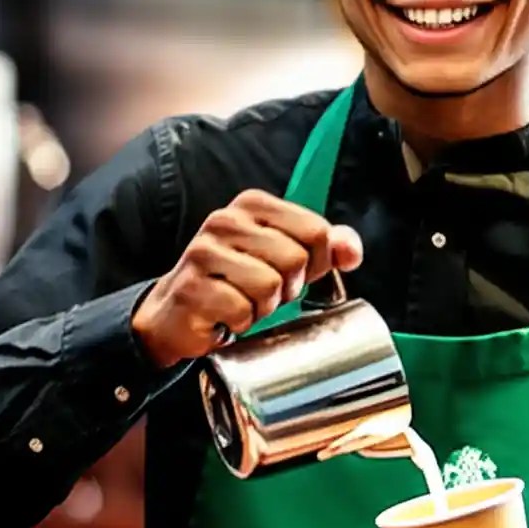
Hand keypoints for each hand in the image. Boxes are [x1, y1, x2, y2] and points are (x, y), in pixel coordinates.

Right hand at [132, 189, 362, 366]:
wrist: (177, 313)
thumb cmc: (237, 283)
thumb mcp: (285, 258)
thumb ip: (324, 247)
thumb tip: (351, 251)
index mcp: (253, 205)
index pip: (316, 230)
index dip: (317, 262)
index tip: (294, 273)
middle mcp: (225, 220)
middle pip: (296, 258)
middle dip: (289, 287)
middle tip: (265, 293)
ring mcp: (203, 252)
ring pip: (270, 285)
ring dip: (264, 307)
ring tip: (244, 303)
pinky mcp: (191, 287)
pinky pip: (242, 310)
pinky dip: (240, 322)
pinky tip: (225, 316)